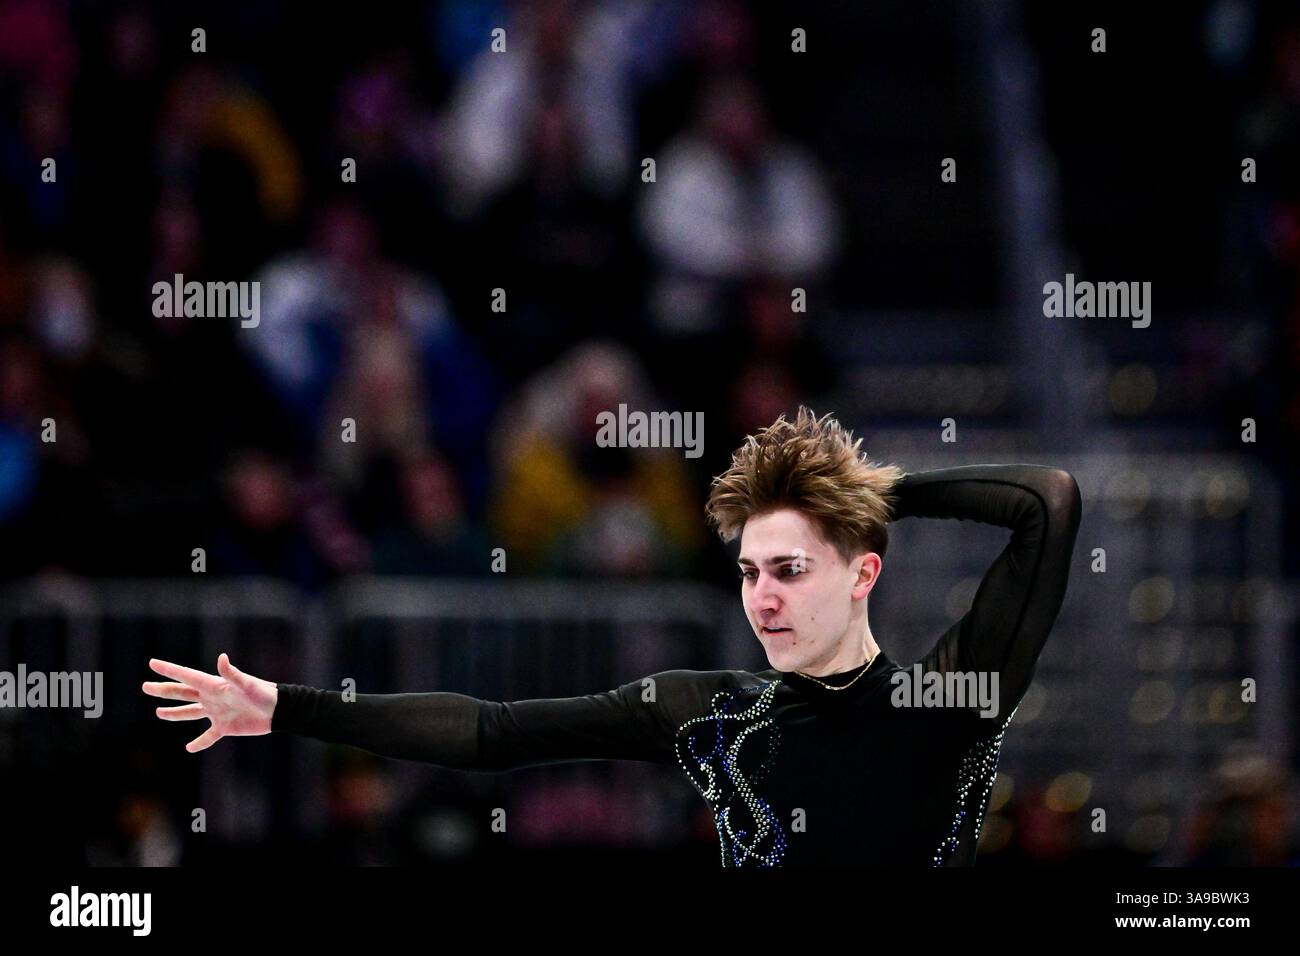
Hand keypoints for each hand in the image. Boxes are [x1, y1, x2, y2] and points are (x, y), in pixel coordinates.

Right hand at [143, 654, 278, 752]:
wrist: (278, 711)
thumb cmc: (264, 693)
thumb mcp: (247, 683)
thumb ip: (232, 673)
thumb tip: (222, 658)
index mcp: (214, 685)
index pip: (187, 676)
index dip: (169, 670)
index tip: (152, 663)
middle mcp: (212, 697)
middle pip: (182, 693)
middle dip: (164, 690)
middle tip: (145, 686)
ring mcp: (217, 712)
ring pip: (190, 713)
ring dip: (174, 713)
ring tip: (158, 713)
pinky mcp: (225, 727)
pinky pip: (208, 736)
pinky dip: (199, 743)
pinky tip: (189, 748)